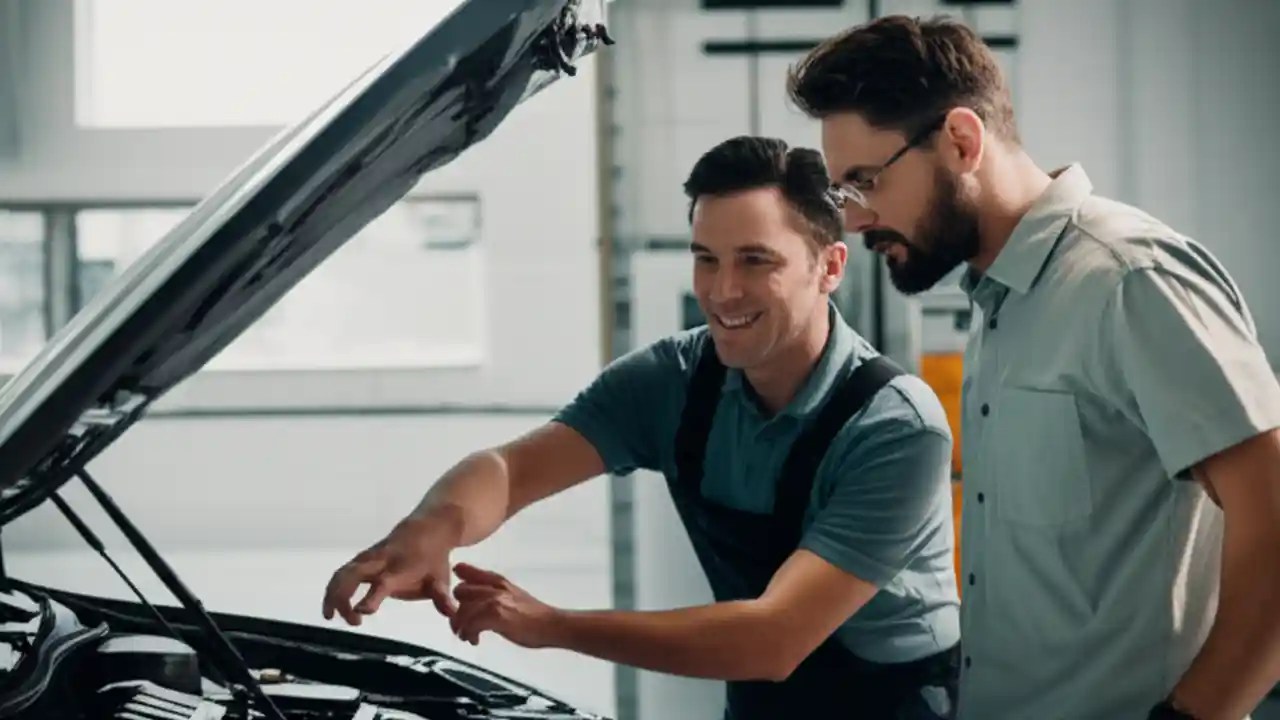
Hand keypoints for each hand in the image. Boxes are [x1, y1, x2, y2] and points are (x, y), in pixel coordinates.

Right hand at [322, 515, 458, 624]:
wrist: (430, 527)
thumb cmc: (434, 557)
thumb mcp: (441, 577)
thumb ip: (442, 596)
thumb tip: (451, 613)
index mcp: (401, 568)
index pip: (382, 583)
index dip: (371, 598)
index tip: (361, 612)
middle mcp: (381, 561)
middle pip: (352, 575)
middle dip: (342, 597)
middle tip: (347, 620)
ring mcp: (370, 557)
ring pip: (343, 572)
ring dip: (332, 594)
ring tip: (330, 616)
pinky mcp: (363, 558)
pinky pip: (343, 571)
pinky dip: (333, 588)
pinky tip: (331, 607)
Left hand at [450, 563, 560, 648]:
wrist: (552, 625)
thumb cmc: (534, 615)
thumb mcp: (512, 595)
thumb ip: (492, 594)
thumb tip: (472, 603)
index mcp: (497, 580)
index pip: (465, 570)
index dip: (457, 583)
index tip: (459, 600)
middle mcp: (494, 586)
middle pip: (459, 591)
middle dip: (457, 610)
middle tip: (463, 624)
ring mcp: (495, 600)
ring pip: (462, 609)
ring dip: (460, 626)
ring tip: (468, 636)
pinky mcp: (496, 616)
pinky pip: (469, 624)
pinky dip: (468, 634)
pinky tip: (475, 640)